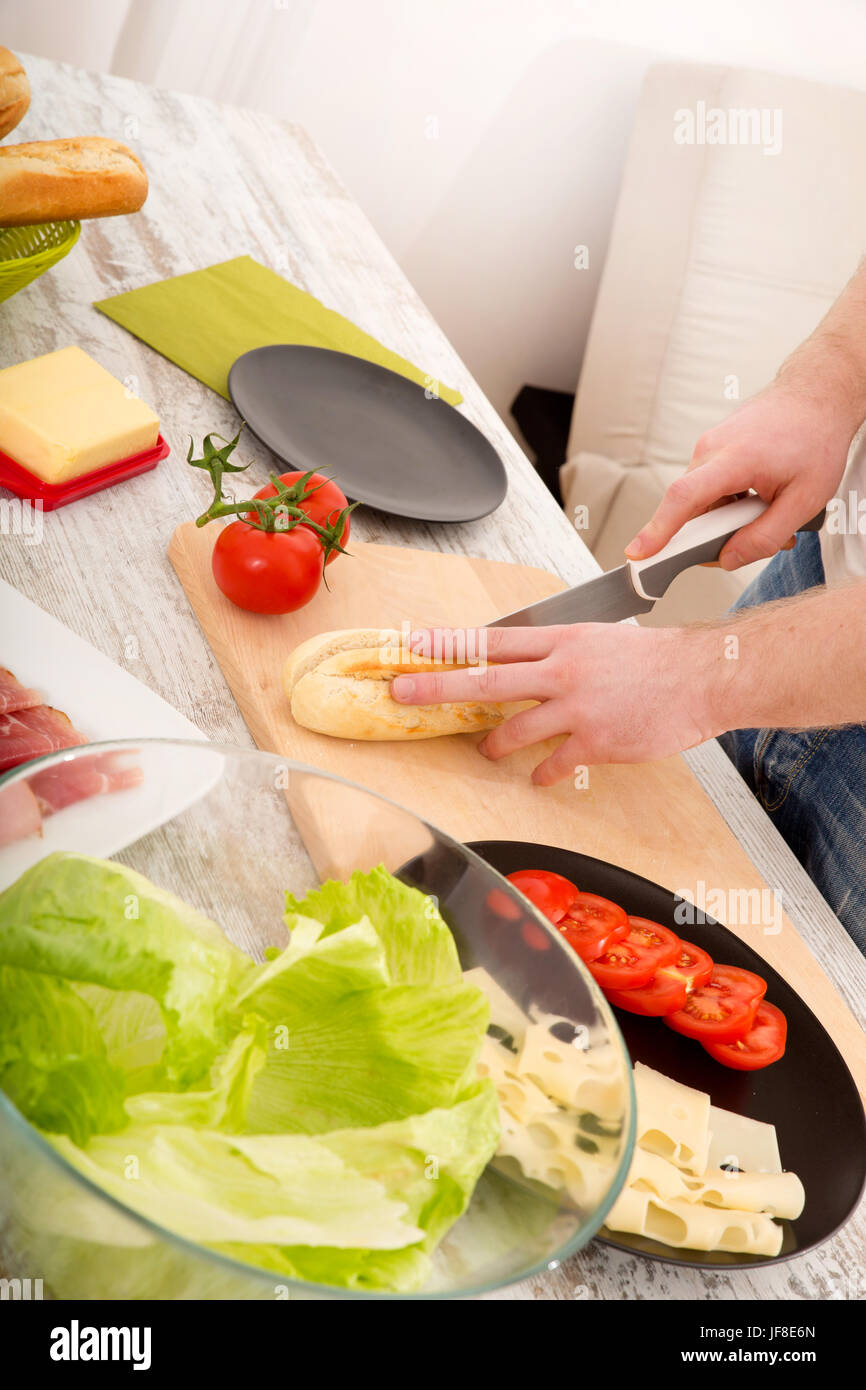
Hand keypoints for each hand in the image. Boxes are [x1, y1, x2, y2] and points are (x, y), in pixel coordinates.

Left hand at [390, 625, 717, 784]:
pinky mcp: (594, 741)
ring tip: (485, 750)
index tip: (413, 642)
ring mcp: (576, 708)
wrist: (700, 677)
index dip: (449, 642)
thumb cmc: (654, 659)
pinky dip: (541, 771)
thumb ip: (559, 652)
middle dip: (437, 686)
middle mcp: (562, 671)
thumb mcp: (599, 639)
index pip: (492, 640)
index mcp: (562, 640)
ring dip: (493, 744)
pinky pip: (552, 762)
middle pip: (485, 680)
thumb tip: (525, 661)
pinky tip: (538, 775)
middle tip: (402, 691)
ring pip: (514, 730)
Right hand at [625, 384, 852, 568]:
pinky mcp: (712, 447)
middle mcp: (711, 448)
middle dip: (715, 536)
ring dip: (726, 519)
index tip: (637, 552)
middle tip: (756, 542)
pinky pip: (708, 488)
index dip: (658, 530)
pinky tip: (757, 500)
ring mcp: (709, 445)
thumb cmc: (817, 439)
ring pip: (701, 502)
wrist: (819, 394)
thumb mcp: (804, 500)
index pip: (684, 497)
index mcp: (735, 457)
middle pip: (691, 509)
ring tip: (766, 514)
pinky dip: (728, 503)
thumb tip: (727, 559)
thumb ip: (765, 536)